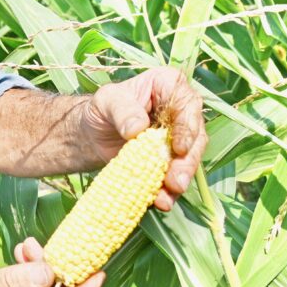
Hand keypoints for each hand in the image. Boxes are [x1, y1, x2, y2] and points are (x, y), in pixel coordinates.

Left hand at [79, 66, 207, 210]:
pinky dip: (168, 191)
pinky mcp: (171, 160)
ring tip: (166, 196)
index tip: (179, 148)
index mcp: (168, 85)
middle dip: (187, 161)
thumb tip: (137, 129)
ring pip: (189, 159)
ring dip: (180, 179)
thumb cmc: (101, 109)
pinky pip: (175, 176)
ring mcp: (179, 137)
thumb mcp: (105, 102)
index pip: (187, 104)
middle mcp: (180, 111)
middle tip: (175, 181)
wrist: (91, 134)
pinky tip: (160, 201)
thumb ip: (122, 111)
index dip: (187, 126)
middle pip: (195, 136)